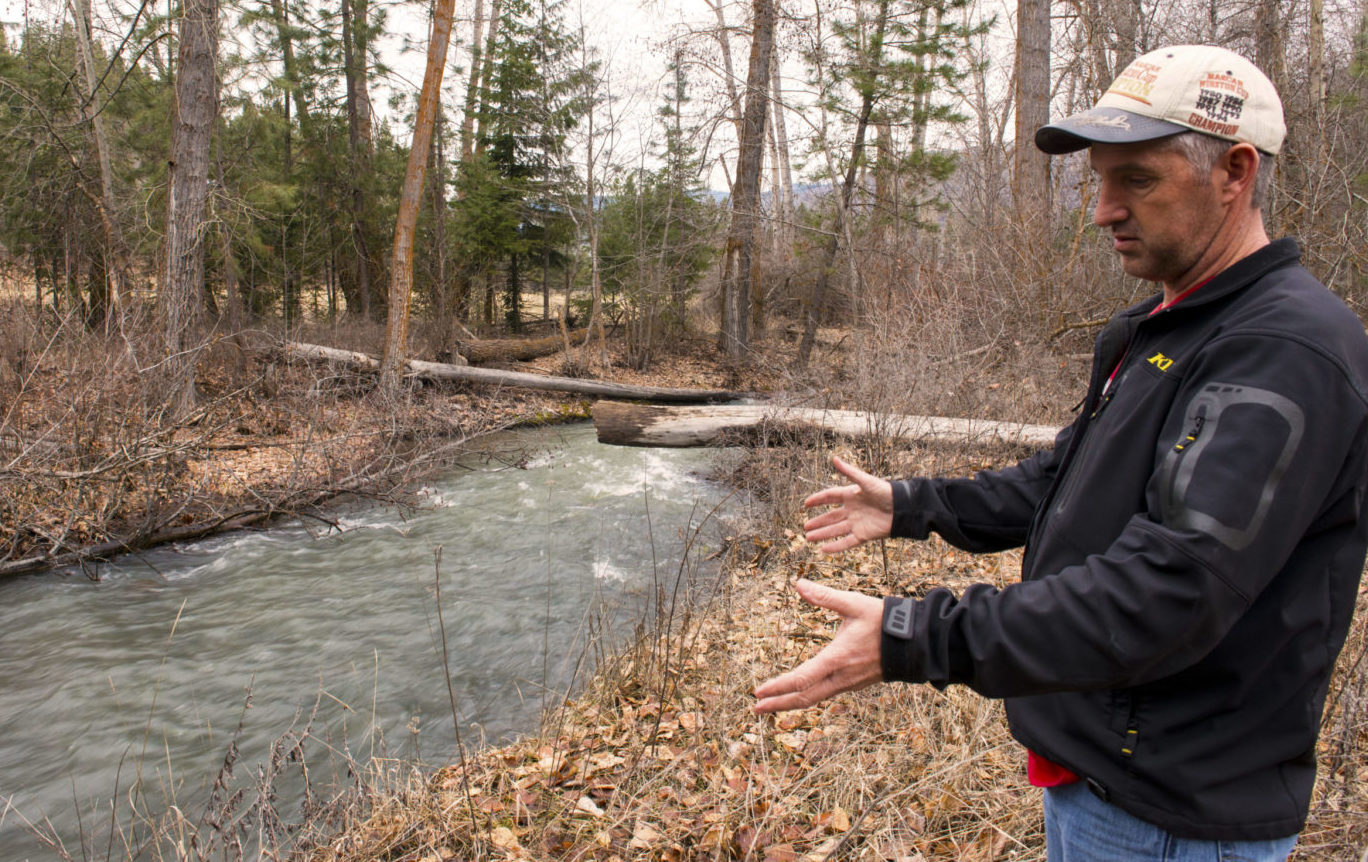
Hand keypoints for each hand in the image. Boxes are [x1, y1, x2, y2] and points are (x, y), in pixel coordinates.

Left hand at [752, 578, 883, 713]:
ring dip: (791, 702)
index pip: (801, 679)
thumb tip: (799, 584)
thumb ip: (825, 596)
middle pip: (804, 698)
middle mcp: (841, 676)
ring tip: (771, 704)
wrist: (916, 642)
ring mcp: (848, 683)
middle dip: (778, 704)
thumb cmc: (885, 622)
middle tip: (755, 708)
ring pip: (815, 699)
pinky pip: (825, 694)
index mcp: (837, 658)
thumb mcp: (854, 604)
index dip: (778, 688)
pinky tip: (798, 693)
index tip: (758, 693)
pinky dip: (806, 697)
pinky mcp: (854, 683)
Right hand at [803, 456, 893, 552]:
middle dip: (818, 522)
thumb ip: (849, 471)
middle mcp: (852, 510)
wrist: (902, 508)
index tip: (806, 504)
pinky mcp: (864, 535)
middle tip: (805, 527)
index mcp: (851, 495)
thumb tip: (834, 458)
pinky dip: (836, 546)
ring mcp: (857, 523)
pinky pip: (847, 542)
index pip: (830, 497)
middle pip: (830, 517)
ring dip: (822, 534)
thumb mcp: (865, 481)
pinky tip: (824, 549)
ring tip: (809, 538)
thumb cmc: (885, 491)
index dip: (818, 499)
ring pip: (835, 530)